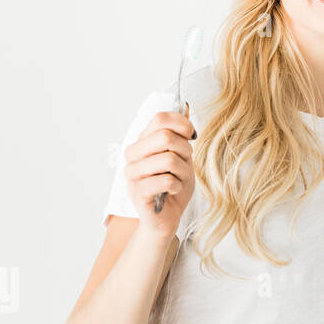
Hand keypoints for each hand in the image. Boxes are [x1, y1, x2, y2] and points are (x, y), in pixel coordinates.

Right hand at [126, 105, 195, 240]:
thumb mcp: (181, 156)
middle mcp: (133, 155)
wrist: (166, 217)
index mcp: (142, 142)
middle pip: (165, 137)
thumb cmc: (173, 185)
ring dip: (183, 171)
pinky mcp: (137, 192)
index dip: (182, 124)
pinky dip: (177, 185)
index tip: (190, 136)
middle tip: (184, 164)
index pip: (160, 119)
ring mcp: (132, 174)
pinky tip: (172, 190)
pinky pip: (166, 180)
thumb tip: (185, 106)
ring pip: (168, 159)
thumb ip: (179, 134)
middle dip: (184, 151)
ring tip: (177, 180)